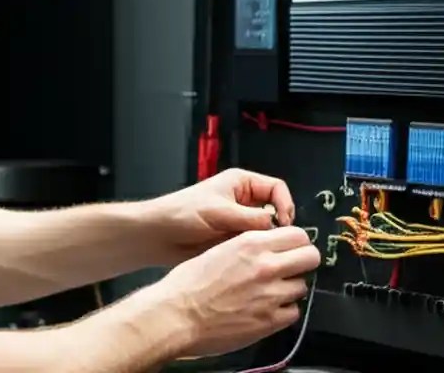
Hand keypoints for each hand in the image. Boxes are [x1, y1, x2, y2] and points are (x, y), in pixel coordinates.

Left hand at [146, 168, 296, 263]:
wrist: (158, 235)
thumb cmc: (184, 214)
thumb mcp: (220, 212)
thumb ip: (251, 218)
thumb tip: (278, 226)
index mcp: (242, 183)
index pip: (277, 188)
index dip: (285, 204)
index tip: (285, 224)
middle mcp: (244, 200)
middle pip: (274, 210)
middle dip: (278, 226)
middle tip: (279, 244)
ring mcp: (239, 221)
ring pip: (265, 230)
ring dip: (266, 241)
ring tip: (267, 255)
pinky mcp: (232, 240)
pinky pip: (252, 244)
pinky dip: (255, 251)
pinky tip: (255, 261)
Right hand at [153, 226, 320, 358]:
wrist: (177, 315)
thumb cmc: (188, 283)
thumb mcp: (220, 249)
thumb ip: (249, 247)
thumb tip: (267, 247)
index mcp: (252, 244)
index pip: (298, 235)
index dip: (297, 242)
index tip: (292, 249)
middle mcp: (266, 266)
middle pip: (311, 257)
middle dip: (303, 262)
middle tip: (292, 269)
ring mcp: (271, 295)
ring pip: (303, 286)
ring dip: (290, 288)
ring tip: (271, 293)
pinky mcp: (269, 321)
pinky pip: (293, 312)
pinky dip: (284, 311)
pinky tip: (267, 310)